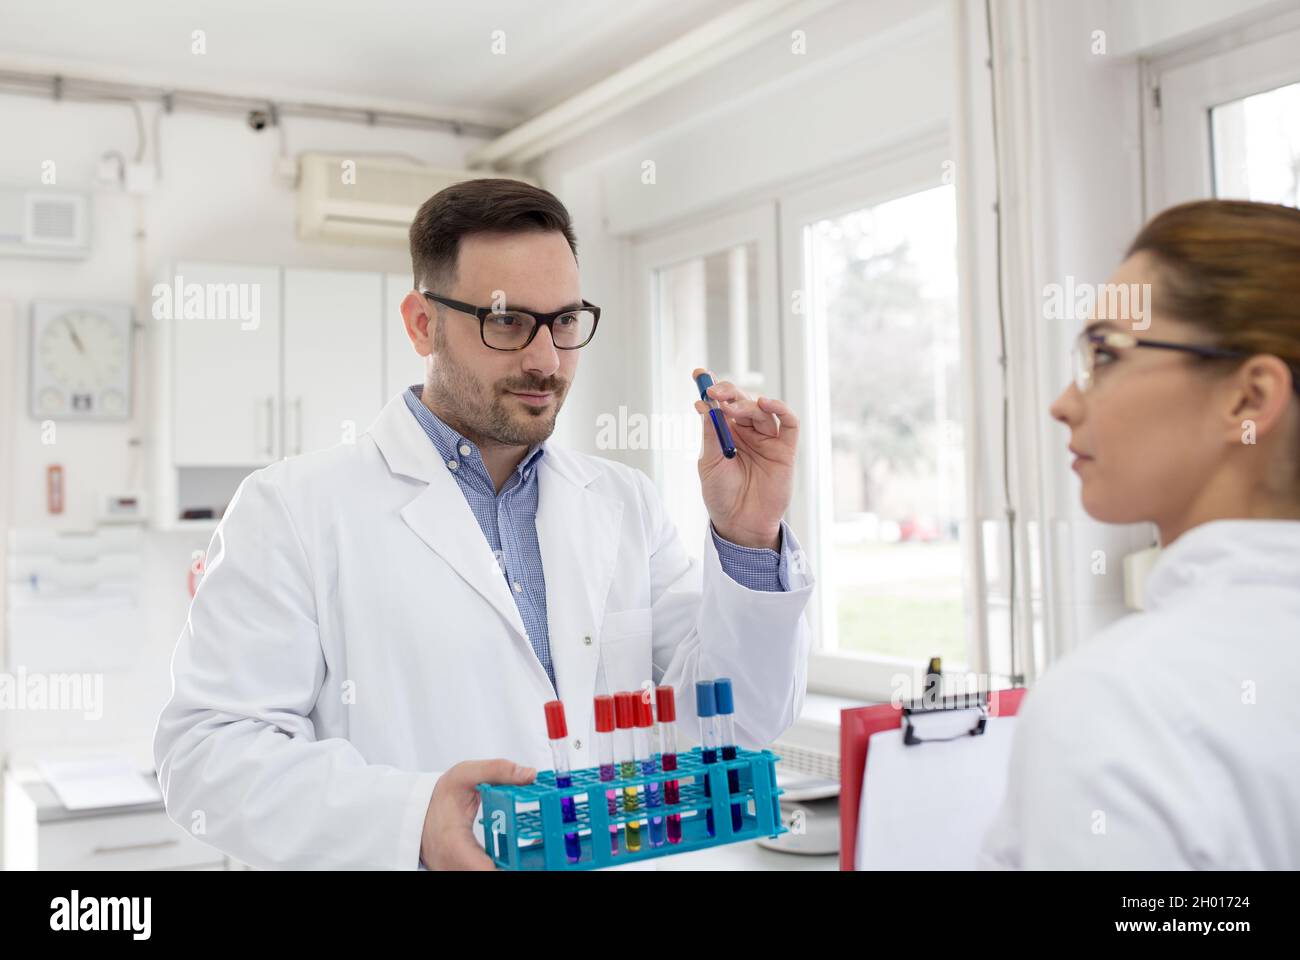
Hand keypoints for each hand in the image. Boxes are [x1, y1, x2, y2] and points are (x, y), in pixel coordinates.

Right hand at [420, 758, 534, 869]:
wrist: (418, 815)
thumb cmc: (438, 798)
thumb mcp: (464, 775)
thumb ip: (497, 770)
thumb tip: (529, 774)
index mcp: (455, 844)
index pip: (486, 869)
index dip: (511, 866)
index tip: (531, 857)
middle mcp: (456, 867)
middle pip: (494, 874)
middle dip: (520, 864)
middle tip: (546, 852)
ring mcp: (459, 873)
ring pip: (493, 874)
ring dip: (515, 865)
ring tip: (540, 853)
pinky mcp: (465, 874)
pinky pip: (489, 872)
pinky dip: (506, 865)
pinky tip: (524, 856)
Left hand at [692, 368, 798, 550]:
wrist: (739, 523)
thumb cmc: (721, 495)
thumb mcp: (709, 463)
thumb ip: (711, 434)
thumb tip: (705, 405)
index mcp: (726, 433)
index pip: (720, 403)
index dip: (711, 386)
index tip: (699, 373)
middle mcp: (747, 432)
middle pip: (741, 401)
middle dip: (727, 392)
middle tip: (714, 391)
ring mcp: (767, 439)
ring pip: (761, 410)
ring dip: (746, 404)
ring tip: (731, 409)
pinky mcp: (786, 450)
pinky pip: (789, 423)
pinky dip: (780, 408)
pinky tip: (765, 403)